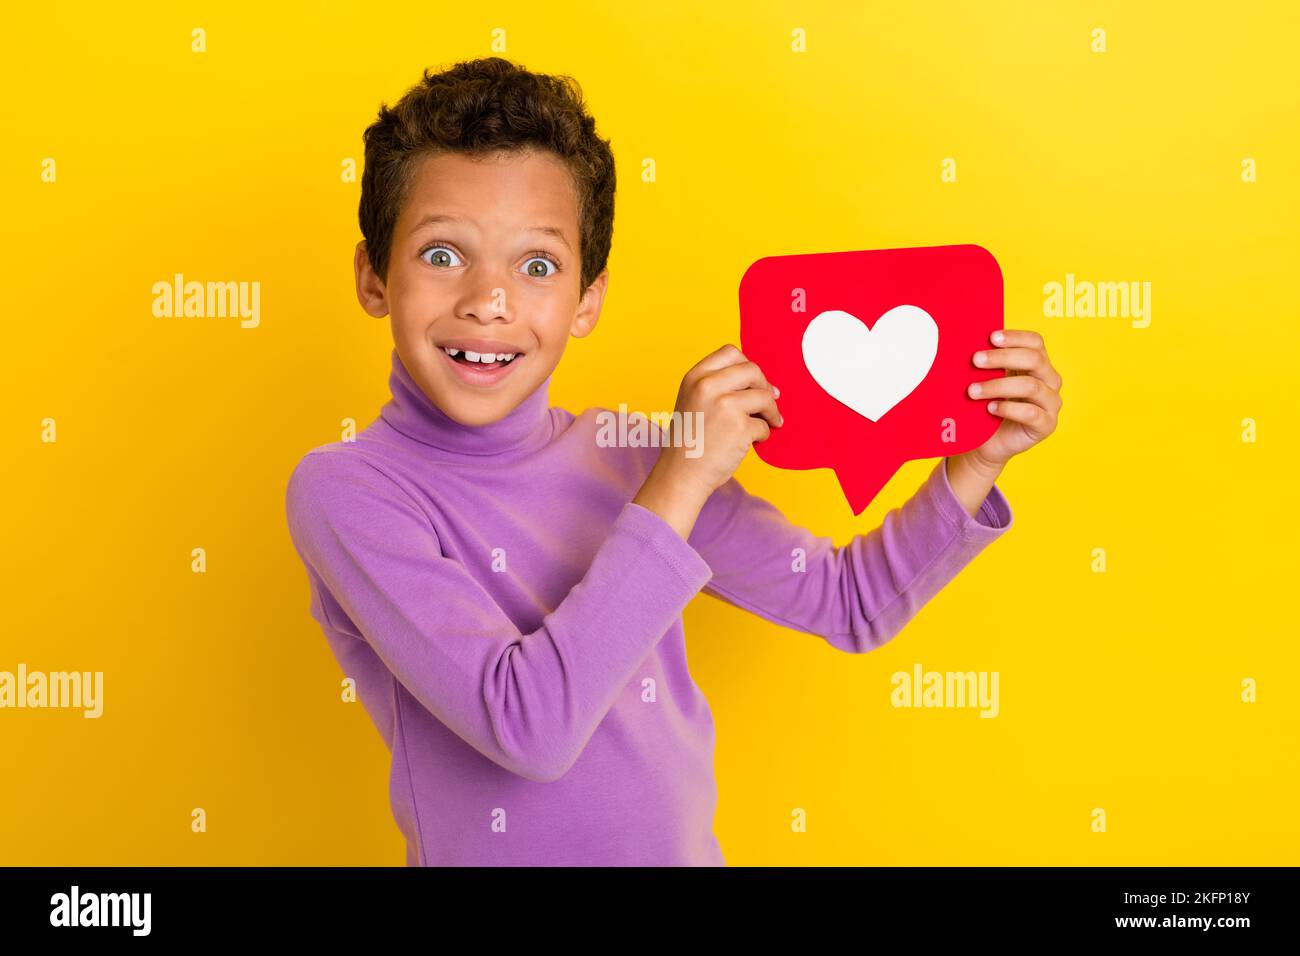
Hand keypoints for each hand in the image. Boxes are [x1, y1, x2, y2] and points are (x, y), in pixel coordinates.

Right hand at [633, 344, 780, 538]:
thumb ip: (716, 386)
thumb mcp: (692, 402)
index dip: (747, 365)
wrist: (681, 475)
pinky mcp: (740, 427)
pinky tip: (752, 442)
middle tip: (768, 402)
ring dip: (771, 411)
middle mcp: (708, 386)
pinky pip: (764, 424)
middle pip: (752, 370)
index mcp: (695, 377)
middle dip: (764, 386)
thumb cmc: (689, 442)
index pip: (730, 352)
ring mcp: (725, 406)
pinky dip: (763, 434)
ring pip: (764, 396)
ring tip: (769, 422)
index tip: (753, 381)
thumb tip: (761, 382)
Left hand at [961, 328, 1062, 473]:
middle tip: (975, 360)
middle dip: (1002, 357)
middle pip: (1034, 359)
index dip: (1015, 337)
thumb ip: (986, 363)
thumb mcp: (987, 379)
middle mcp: (1049, 380)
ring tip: (972, 391)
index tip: (990, 337)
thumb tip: (966, 343)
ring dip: (998, 386)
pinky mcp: (1047, 425)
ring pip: (1031, 386)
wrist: (985, 442)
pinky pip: (1031, 413)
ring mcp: (1051, 403)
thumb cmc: (986, 405)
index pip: (1035, 342)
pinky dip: (1008, 409)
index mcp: (1038, 364)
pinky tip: (990, 408)